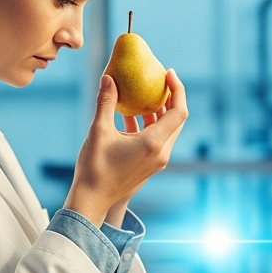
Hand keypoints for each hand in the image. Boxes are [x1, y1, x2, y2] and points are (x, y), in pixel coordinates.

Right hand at [66, 71, 187, 226]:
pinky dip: (149, 125)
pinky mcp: (148, 165)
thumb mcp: (98, 131)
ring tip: (143, 96)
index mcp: (153, 143)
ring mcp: (156, 161)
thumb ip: (105, 103)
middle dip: (170, 99)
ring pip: (167, 130)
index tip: (168, 73)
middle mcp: (161, 153)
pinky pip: (156, 140)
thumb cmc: (94, 168)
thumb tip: (108, 78)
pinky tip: (130, 116)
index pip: (179, 111)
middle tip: (158, 81)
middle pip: (177, 120)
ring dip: (158, 112)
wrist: (92, 199)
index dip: (177, 89)